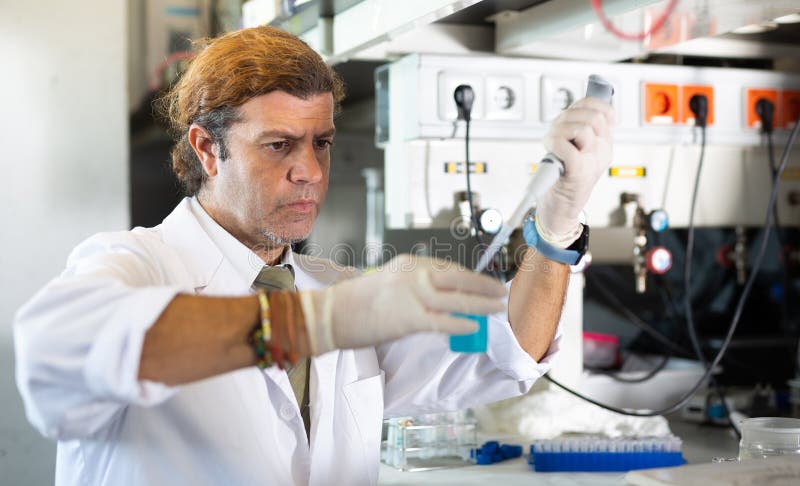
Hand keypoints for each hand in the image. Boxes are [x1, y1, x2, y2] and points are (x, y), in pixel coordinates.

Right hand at [300, 255, 506, 354]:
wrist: (332, 313)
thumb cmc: (357, 302)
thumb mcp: (390, 282)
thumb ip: (414, 286)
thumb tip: (440, 298)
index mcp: (410, 263)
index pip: (449, 268)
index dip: (472, 277)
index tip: (486, 283)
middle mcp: (414, 274)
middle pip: (459, 279)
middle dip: (483, 287)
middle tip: (502, 292)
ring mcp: (413, 295)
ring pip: (456, 299)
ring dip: (481, 305)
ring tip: (498, 309)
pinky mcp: (408, 317)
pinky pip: (442, 321)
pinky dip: (461, 324)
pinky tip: (475, 327)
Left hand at [537, 97, 614, 246]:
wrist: (560, 209)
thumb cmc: (564, 179)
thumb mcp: (576, 149)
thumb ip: (579, 129)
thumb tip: (578, 106)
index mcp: (605, 143)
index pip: (604, 109)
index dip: (585, 105)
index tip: (572, 113)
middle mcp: (603, 151)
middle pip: (593, 115)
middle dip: (569, 117)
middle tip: (557, 132)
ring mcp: (593, 161)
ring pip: (581, 128)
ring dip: (559, 131)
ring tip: (553, 145)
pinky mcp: (579, 172)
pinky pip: (567, 146)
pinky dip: (554, 144)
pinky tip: (551, 150)